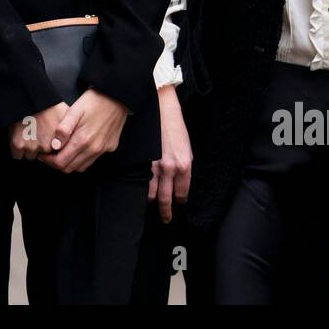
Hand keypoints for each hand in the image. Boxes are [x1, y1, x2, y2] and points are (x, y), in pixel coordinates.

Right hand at [9, 103, 68, 159]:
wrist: (27, 96)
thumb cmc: (46, 103)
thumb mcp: (65, 113)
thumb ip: (70, 129)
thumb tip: (73, 136)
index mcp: (59, 141)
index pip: (56, 154)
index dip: (52, 147)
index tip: (48, 139)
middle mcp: (46, 146)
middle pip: (43, 156)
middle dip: (40, 148)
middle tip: (37, 134)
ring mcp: (31, 147)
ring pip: (30, 156)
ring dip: (29, 149)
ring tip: (29, 134)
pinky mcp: (17, 145)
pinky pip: (17, 156)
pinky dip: (17, 149)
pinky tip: (20, 137)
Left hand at [37, 89, 127, 173]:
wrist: (117, 95)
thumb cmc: (94, 101)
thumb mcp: (75, 110)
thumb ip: (63, 128)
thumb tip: (54, 146)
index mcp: (82, 140)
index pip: (60, 162)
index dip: (48, 161)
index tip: (43, 154)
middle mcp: (93, 149)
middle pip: (69, 168)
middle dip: (56, 163)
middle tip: (50, 154)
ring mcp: (102, 150)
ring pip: (81, 167)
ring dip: (69, 163)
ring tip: (62, 151)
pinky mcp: (110, 147)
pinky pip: (92, 160)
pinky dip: (82, 159)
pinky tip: (78, 148)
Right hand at [148, 84, 191, 222]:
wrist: (162, 109)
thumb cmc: (175, 127)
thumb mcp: (186, 147)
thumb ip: (184, 165)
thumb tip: (180, 180)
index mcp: (184, 165)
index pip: (182, 193)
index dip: (179, 201)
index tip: (178, 205)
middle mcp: (170, 169)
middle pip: (166, 199)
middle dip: (166, 212)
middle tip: (165, 219)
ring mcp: (155, 166)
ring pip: (152, 194)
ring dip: (153, 202)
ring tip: (152, 206)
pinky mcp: (142, 161)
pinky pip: (142, 182)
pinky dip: (142, 190)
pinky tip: (142, 193)